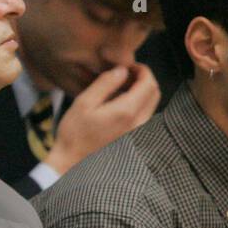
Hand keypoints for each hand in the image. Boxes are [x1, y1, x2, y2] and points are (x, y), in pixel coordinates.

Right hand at [43, 63, 159, 174]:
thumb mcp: (84, 102)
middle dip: (144, 78)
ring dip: (142, 90)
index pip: (149, 83)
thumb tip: (122, 70)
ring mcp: (139, 132)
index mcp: (127, 111)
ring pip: (152, 104)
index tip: (128, 66)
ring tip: (121, 87)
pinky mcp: (135, 138)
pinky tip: (120, 103)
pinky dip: (139, 103)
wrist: (73, 162)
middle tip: (126, 74)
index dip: (142, 69)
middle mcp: (139, 122)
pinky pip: (145, 114)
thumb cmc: (75, 132)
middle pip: (155, 92)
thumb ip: (105, 83)